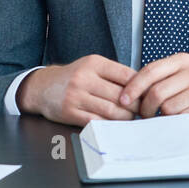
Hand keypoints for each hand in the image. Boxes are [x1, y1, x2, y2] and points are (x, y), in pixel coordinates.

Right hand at [16, 55, 138, 125]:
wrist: (42, 87)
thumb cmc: (74, 77)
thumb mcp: (92, 66)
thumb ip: (114, 74)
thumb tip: (143, 86)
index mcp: (94, 63)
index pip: (127, 75)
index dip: (140, 87)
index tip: (147, 95)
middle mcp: (85, 78)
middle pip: (121, 95)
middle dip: (135, 105)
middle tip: (142, 110)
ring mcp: (76, 95)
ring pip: (111, 110)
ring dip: (125, 117)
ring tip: (130, 117)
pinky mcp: (70, 112)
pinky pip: (97, 121)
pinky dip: (109, 124)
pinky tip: (114, 124)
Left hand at [116, 53, 188, 117]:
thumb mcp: (187, 68)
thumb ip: (163, 75)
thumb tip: (131, 91)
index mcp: (183, 60)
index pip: (150, 71)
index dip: (133, 87)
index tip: (123, 99)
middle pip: (156, 93)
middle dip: (144, 108)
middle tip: (142, 114)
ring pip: (167, 108)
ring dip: (161, 117)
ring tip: (163, 116)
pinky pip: (182, 118)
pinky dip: (175, 122)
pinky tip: (178, 119)